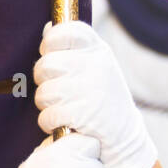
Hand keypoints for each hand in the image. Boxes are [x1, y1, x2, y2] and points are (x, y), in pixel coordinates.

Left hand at [34, 21, 156, 167]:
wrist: (124, 139)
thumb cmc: (102, 99)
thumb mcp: (96, 67)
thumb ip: (74, 49)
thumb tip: (48, 29)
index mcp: (98, 51)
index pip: (65, 31)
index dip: (50, 42)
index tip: (51, 53)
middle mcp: (96, 66)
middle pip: (46, 65)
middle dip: (43, 80)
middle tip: (56, 89)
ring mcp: (91, 90)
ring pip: (43, 92)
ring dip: (46, 104)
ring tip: (61, 107)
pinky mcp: (83, 114)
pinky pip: (47, 115)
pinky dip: (50, 122)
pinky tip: (64, 122)